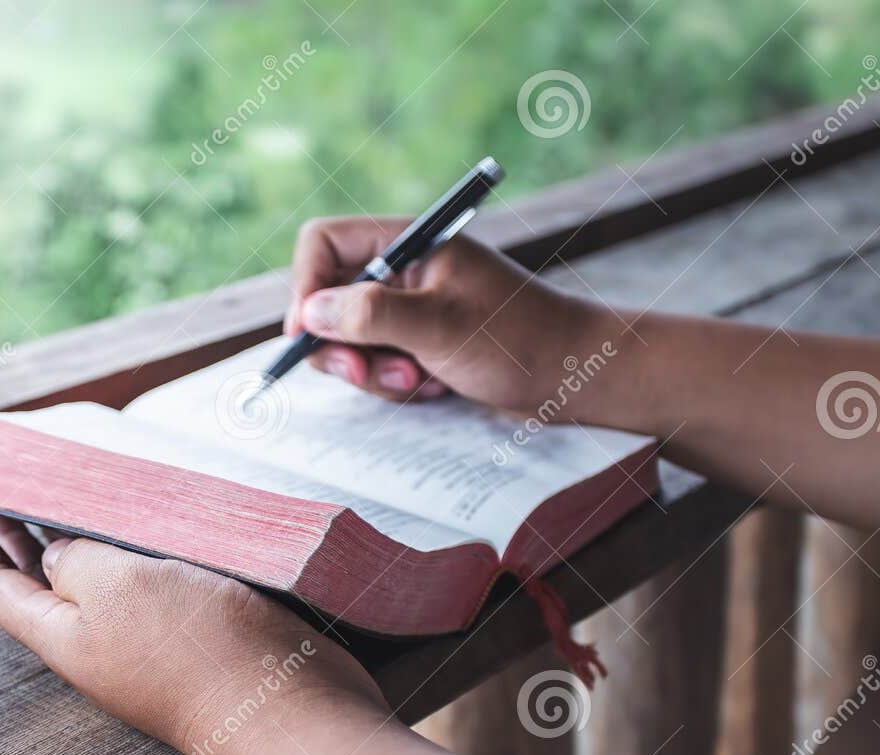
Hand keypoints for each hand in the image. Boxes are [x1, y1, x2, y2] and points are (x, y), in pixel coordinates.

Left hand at [0, 501, 387, 754]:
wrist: (289, 709)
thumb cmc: (197, 650)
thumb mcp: (116, 587)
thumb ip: (76, 561)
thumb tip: (58, 555)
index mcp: (63, 635)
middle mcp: (97, 639)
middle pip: (36, 579)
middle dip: (9, 528)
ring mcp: (147, 638)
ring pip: (94, 575)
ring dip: (69, 530)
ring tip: (52, 485)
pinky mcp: (195, 629)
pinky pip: (144, 578)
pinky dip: (128, 542)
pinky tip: (136, 516)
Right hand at [285, 216, 599, 418]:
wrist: (574, 375)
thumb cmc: (519, 340)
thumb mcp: (439, 327)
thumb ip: (370, 316)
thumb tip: (310, 313)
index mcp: (410, 244)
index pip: (324, 244)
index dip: (305, 287)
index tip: (307, 336)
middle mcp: (403, 270)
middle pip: (328, 299)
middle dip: (342, 344)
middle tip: (363, 371)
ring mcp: (409, 308)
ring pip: (349, 340)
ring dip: (374, 372)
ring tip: (420, 380)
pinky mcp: (418, 342)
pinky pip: (378, 364)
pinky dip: (396, 383)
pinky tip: (435, 385)